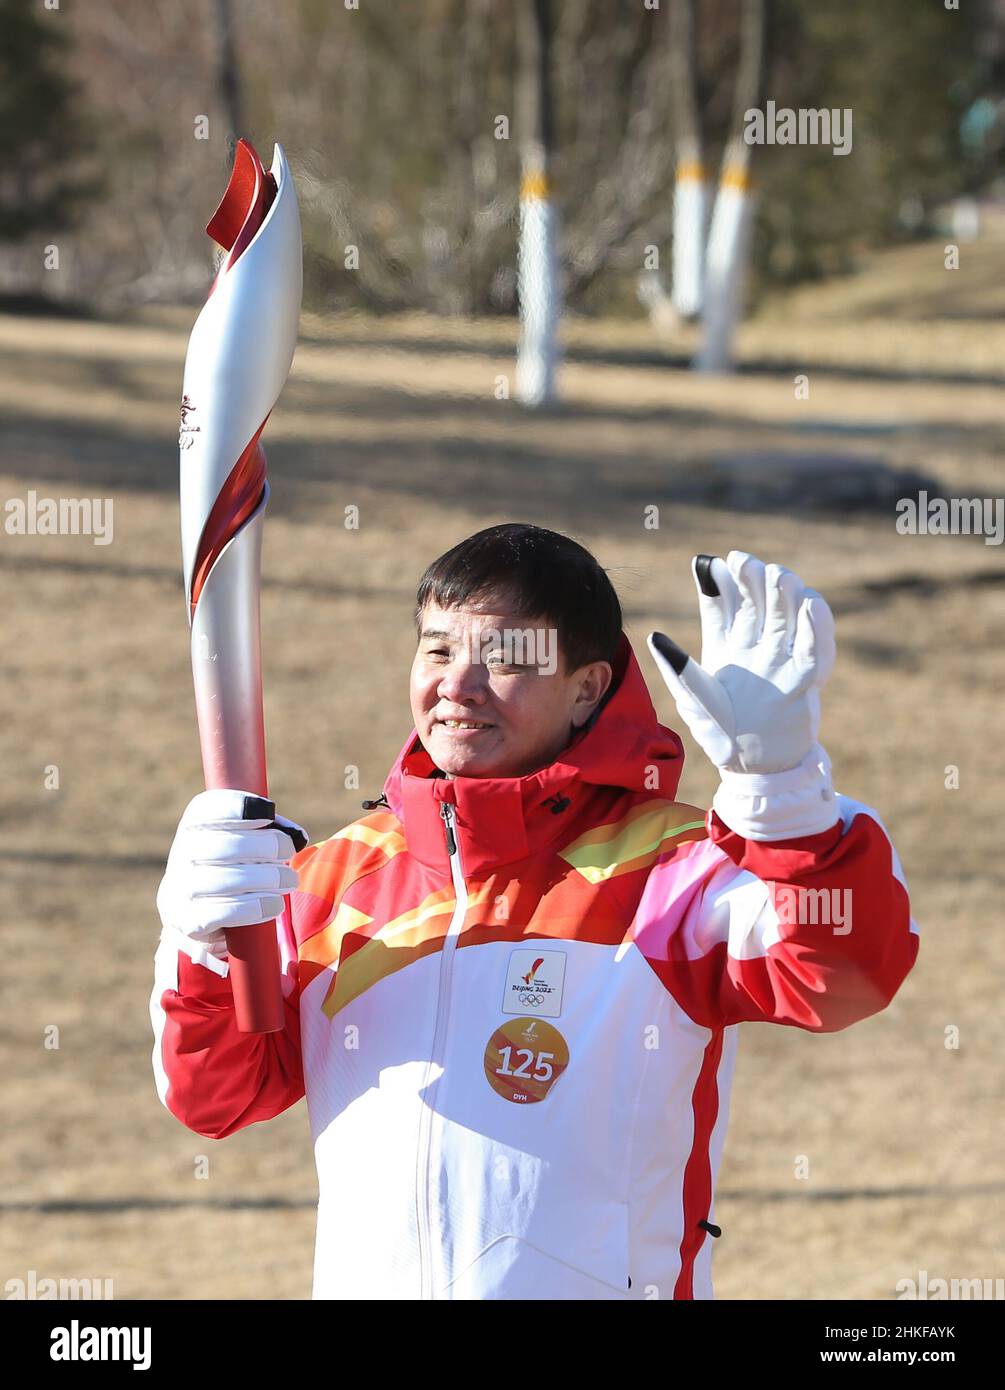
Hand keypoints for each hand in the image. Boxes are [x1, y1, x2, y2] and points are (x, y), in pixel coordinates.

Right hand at [156, 789, 308, 945]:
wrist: (199, 913)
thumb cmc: (232, 865)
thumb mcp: (245, 839)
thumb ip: (268, 829)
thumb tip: (296, 837)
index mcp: (193, 825)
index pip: (208, 809)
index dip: (239, 808)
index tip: (268, 813)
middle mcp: (182, 854)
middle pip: (227, 846)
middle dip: (266, 846)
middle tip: (288, 852)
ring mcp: (181, 889)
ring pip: (229, 880)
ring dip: (268, 878)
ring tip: (289, 880)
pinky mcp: (189, 920)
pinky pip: (226, 912)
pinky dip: (256, 907)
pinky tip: (274, 904)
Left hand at [647, 551, 835, 775]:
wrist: (753, 770)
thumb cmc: (720, 735)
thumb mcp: (694, 701)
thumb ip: (679, 670)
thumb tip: (656, 638)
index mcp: (725, 647)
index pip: (722, 606)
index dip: (717, 584)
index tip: (709, 563)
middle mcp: (755, 648)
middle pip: (756, 603)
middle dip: (752, 580)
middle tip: (743, 562)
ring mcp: (781, 661)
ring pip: (787, 617)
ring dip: (784, 593)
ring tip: (777, 574)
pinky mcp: (804, 682)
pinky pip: (814, 650)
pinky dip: (816, 626)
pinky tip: (810, 603)